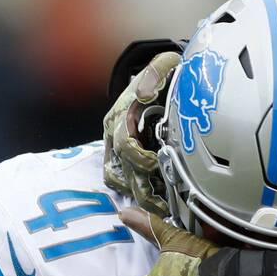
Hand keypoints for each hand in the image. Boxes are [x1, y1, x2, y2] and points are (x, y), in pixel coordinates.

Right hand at [102, 51, 183, 212]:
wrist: (158, 76)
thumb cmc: (163, 73)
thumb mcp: (162, 64)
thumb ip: (155, 73)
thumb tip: (144, 93)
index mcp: (121, 115)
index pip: (123, 143)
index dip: (138, 157)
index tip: (156, 164)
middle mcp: (114, 133)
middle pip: (120, 168)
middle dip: (141, 188)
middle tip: (162, 206)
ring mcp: (116, 146)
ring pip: (118, 178)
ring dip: (137, 195)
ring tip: (161, 211)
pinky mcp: (122, 155)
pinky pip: (121, 179)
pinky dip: (135, 192)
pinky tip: (158, 202)